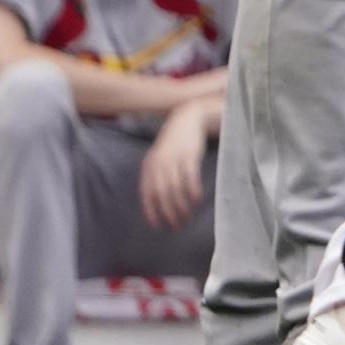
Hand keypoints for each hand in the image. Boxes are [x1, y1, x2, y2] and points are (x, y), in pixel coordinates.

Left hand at [139, 102, 209, 229]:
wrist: (187, 119)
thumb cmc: (174, 143)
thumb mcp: (159, 158)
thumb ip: (156, 175)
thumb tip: (157, 200)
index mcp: (149, 167)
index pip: (147, 194)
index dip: (151, 211)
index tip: (158, 226)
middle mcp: (158, 165)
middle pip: (161, 194)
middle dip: (168, 213)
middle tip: (176, 226)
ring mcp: (173, 160)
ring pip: (175, 189)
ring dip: (181, 206)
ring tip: (187, 217)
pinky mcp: (189, 155)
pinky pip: (190, 178)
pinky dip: (193, 191)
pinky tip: (197, 200)